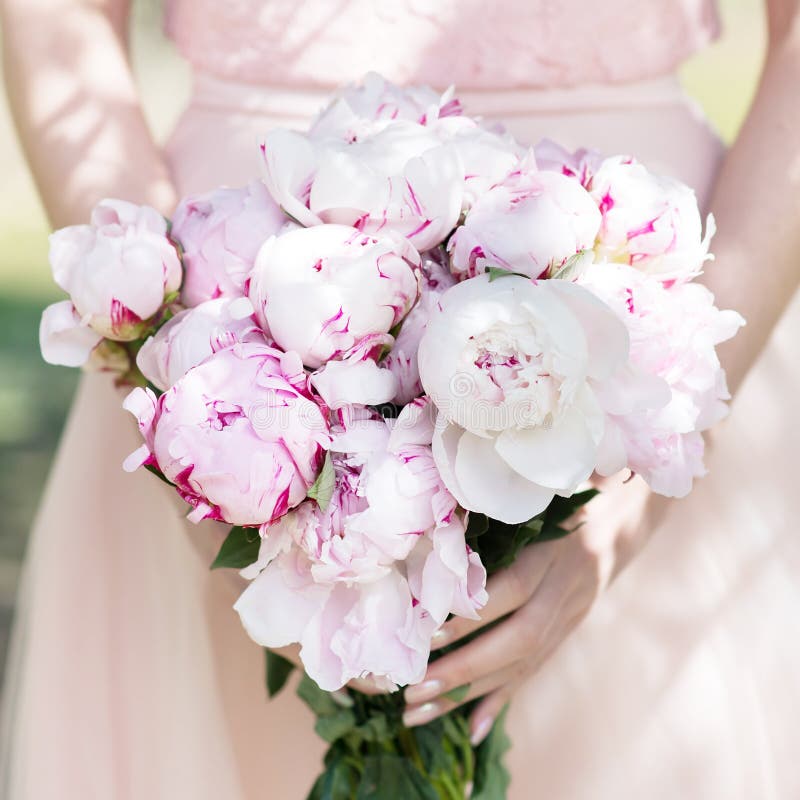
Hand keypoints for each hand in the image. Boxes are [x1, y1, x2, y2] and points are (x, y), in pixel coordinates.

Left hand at [402, 474, 668, 743]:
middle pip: (514, 640)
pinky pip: (533, 671)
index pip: (510, 591)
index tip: (425, 633)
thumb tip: (447, 509)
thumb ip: (511, 500)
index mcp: (558, 552)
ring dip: (468, 693)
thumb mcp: (550, 490)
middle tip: (413, 691)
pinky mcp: (567, 631)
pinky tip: (472, 729)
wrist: (632, 513)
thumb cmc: (579, 489)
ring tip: (419, 713)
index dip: (471, 615)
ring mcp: (569, 617)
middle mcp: (565, 591)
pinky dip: (500, 699)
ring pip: (519, 664)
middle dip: (462, 669)